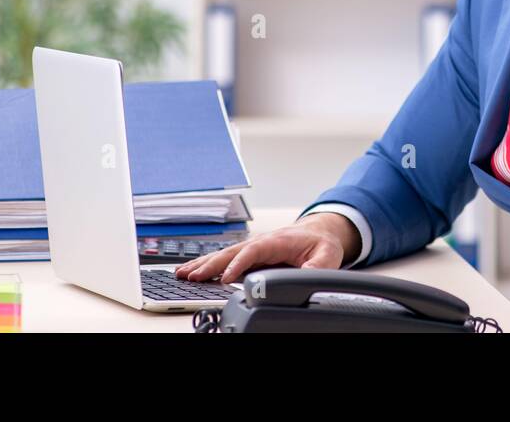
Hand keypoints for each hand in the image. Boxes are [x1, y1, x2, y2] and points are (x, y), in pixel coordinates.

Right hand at [174, 212, 358, 283]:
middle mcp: (261, 242)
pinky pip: (224, 259)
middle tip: (191, 276)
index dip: (238, 264)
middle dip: (210, 264)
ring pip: (223, 255)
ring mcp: (253, 248)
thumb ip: (317, 266)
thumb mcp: (327, 255)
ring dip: (202, 264)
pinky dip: (206, 265)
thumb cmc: (321, 242)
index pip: (253, 251)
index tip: (225, 277)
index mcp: (277, 240)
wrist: (319, 231)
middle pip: (230, 252)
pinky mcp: (249, 255)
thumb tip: (306, 276)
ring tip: (182, 274)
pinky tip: (191, 272)